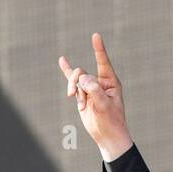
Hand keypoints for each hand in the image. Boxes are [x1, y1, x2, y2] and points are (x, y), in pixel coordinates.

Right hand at [58, 32, 131, 160]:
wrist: (106, 136)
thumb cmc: (111, 121)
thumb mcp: (104, 105)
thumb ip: (94, 90)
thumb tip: (82, 79)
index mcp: (111, 82)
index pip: (103, 62)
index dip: (99, 49)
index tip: (95, 35)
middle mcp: (100, 82)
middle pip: (82, 73)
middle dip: (76, 83)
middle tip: (74, 95)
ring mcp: (91, 88)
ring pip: (76, 80)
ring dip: (74, 90)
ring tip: (80, 104)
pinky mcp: (83, 95)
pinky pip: (73, 81)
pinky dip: (67, 72)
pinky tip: (62, 60)